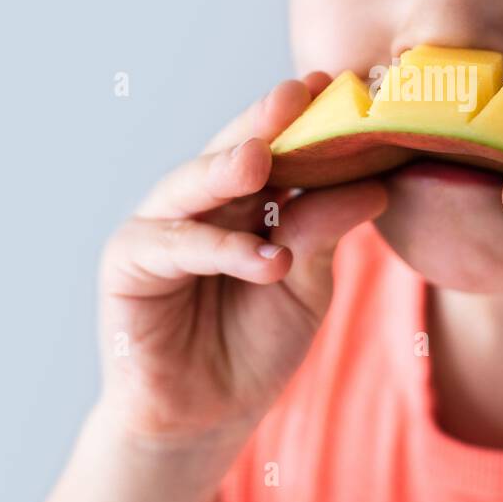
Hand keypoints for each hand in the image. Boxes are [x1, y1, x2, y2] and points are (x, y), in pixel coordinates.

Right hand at [97, 73, 388, 444]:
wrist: (208, 416)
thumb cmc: (255, 345)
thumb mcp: (306, 285)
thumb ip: (323, 233)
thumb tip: (374, 185)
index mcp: (246, 198)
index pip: (276, 147)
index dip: (304, 118)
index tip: (338, 85)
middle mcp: (202, 201)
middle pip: (233, 149)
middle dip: (264, 121)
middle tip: (298, 91)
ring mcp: (160, 226)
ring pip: (194, 184)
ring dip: (227, 169)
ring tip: (263, 158)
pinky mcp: (128, 262)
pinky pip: (176, 245)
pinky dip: (222, 249)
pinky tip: (267, 258)